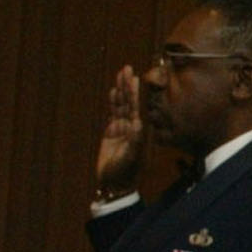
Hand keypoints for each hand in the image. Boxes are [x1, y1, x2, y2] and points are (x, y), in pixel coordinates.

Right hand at [94, 65, 145, 194]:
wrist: (114, 183)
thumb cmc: (125, 172)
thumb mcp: (131, 158)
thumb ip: (135, 141)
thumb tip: (139, 124)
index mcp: (139, 129)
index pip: (137, 106)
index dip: (136, 92)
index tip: (136, 78)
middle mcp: (132, 125)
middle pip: (129, 101)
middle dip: (128, 85)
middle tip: (127, 68)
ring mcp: (121, 128)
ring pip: (121, 104)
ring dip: (121, 90)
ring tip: (121, 74)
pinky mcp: (111, 132)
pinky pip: (113, 113)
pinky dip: (113, 102)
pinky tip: (114, 91)